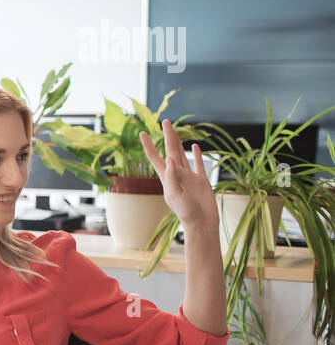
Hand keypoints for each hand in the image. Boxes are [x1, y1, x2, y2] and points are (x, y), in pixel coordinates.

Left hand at [140, 119, 218, 233]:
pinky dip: (197, 155)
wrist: (202, 223)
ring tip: (175, 132)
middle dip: (167, 136)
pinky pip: (198, 164)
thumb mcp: (175, 195)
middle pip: (170, 151)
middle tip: (165, 121)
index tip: (142, 133)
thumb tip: (169, 159)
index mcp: (167, 178)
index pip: (156, 157)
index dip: (149, 145)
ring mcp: (189, 177)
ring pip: (183, 155)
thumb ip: (172, 177)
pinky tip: (195, 146)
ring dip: (179, 143)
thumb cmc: (186, 212)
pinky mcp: (201, 181)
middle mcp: (176, 175)